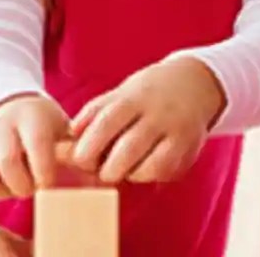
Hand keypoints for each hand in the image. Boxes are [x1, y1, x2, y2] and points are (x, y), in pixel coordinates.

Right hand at [0, 94, 70, 199]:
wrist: (16, 111)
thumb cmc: (49, 128)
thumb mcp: (66, 129)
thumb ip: (78, 151)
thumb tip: (96, 177)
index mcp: (32, 115)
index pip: (35, 141)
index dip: (44, 168)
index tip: (52, 182)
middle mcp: (2, 126)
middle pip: (6, 161)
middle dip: (25, 184)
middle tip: (39, 186)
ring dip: (8, 189)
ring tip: (25, 184)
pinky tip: (10, 184)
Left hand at [68, 57, 224, 183]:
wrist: (194, 83)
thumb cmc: (146, 95)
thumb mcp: (119, 95)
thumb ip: (93, 116)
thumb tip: (65, 144)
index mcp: (132, 98)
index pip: (106, 122)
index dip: (89, 146)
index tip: (80, 159)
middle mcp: (155, 113)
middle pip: (127, 149)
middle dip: (107, 168)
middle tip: (99, 170)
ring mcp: (174, 131)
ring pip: (148, 165)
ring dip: (128, 174)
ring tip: (121, 171)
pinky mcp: (188, 147)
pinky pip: (165, 171)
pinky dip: (148, 176)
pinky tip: (142, 170)